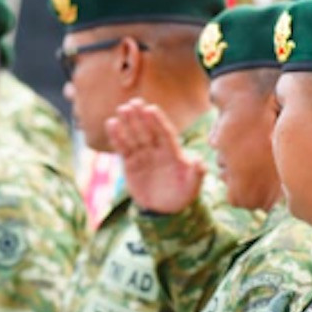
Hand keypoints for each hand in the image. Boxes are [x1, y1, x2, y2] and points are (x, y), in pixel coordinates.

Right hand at [106, 99, 203, 213]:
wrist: (165, 209)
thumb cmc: (182, 195)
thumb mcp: (192, 187)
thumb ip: (197, 174)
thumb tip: (200, 161)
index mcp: (173, 152)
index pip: (165, 133)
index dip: (159, 122)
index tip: (151, 109)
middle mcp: (157, 150)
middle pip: (148, 130)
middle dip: (141, 117)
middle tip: (133, 102)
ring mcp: (143, 155)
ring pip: (134, 136)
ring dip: (128, 123)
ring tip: (121, 109)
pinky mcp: (131, 163)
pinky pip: (123, 148)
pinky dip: (117, 137)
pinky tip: (111, 124)